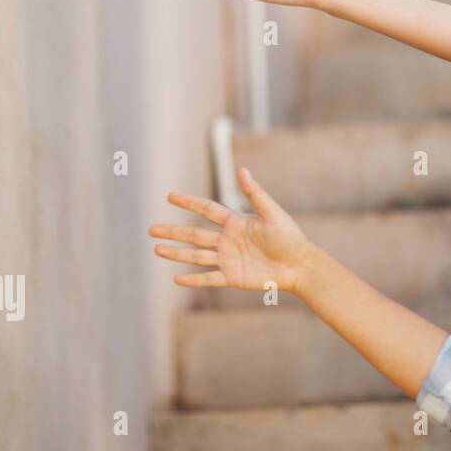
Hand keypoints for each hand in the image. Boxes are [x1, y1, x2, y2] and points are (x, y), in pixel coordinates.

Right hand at [151, 167, 316, 294]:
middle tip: (151, 229)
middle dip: (173, 231)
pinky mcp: (232, 277)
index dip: (189, 202)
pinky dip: (193, 279)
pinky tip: (177, 278)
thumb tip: (242, 170)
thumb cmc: (289, 236)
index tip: (170, 196)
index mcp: (236, 222)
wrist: (299, 264)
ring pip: (196, 256)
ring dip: (176, 253)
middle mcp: (228, 240)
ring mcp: (228, 259)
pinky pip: (208, 278)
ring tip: (157, 249)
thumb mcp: (271, 213)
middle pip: (194, 234)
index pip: (207, 209)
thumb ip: (255, 194)